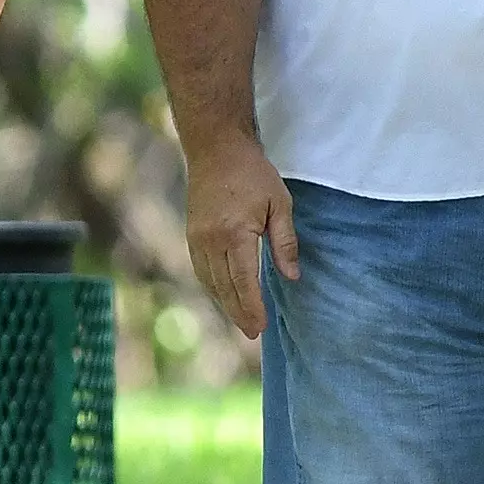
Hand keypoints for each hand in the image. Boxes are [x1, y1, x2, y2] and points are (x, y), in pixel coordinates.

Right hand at [183, 133, 297, 340]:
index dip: (253, 306)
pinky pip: (201, 270)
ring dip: (225, 303)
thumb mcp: (280, 204)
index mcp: (235, 233)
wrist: (215, 150)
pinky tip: (223, 296)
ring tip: (240, 320)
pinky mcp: (192, 235)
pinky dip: (213, 287)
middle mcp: (211, 241)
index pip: (244, 281)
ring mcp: (197, 239)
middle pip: (225, 287)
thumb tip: (291, 276)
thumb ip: (285, 243)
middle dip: (239, 312)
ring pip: (210, 281)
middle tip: (253, 333)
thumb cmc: (253, 174)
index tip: (261, 327)